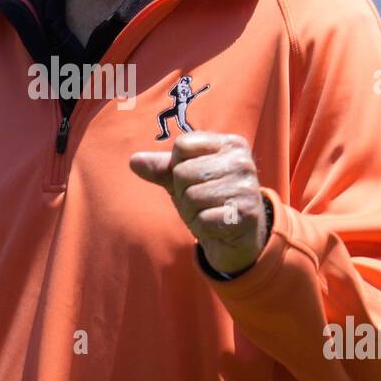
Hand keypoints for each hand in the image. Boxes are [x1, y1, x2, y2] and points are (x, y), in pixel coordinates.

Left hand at [129, 131, 268, 276]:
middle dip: (184, 193)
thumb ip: (162, 168)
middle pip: (183, 172)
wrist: (239, 237)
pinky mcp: (246, 214)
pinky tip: (217, 227)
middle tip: (203, 201)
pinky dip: (202, 228)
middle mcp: (242, 161)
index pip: (182, 145)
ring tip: (209, 213)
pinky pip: (202, 220)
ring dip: (193, 212)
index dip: (178, 167)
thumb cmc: (210, 200)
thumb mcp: (185, 179)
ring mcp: (247, 187)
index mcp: (229, 144)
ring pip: (191, 197)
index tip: (196, 178)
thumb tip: (133, 161)